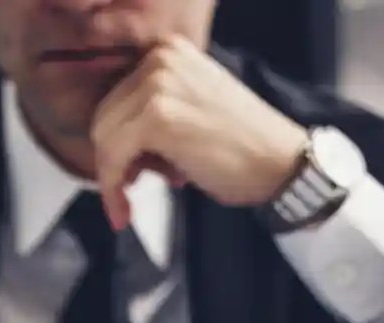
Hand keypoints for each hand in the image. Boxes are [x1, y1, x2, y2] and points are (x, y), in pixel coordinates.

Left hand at [91, 35, 309, 228]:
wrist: (279, 162)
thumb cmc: (241, 145)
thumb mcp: (190, 108)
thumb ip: (151, 111)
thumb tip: (110, 141)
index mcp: (167, 51)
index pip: (115, 97)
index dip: (116, 138)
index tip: (125, 168)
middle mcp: (160, 59)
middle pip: (104, 116)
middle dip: (114, 158)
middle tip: (135, 183)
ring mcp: (157, 86)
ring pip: (104, 138)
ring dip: (113, 176)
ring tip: (136, 196)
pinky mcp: (157, 117)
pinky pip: (112, 158)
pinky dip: (112, 189)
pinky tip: (125, 210)